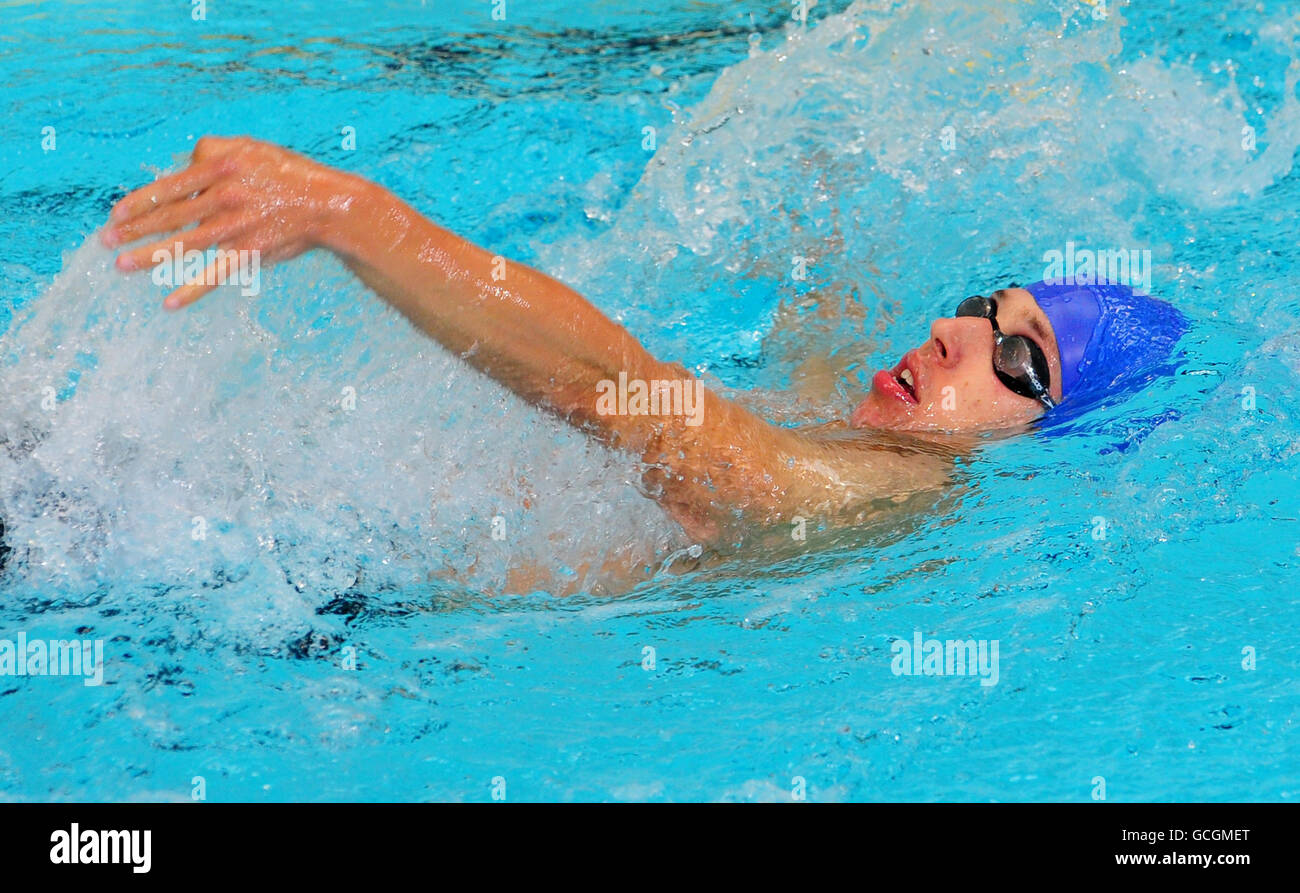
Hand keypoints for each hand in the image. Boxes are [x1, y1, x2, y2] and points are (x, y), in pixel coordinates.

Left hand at [102, 135, 354, 308]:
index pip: (171, 185)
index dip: (140, 201)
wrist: (330, 205)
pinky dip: (192, 289)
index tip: (116, 213)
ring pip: (185, 244)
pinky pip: (216, 274)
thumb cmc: (290, 175)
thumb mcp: (251, 149)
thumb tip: (185, 169)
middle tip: (105, 240)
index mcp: (222, 166)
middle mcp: (225, 196)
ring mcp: (238, 226)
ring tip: (122, 265)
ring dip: (150, 256)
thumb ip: (215, 152)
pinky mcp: (251, 252)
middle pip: (170, 215)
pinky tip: (169, 302)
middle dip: (133, 229)